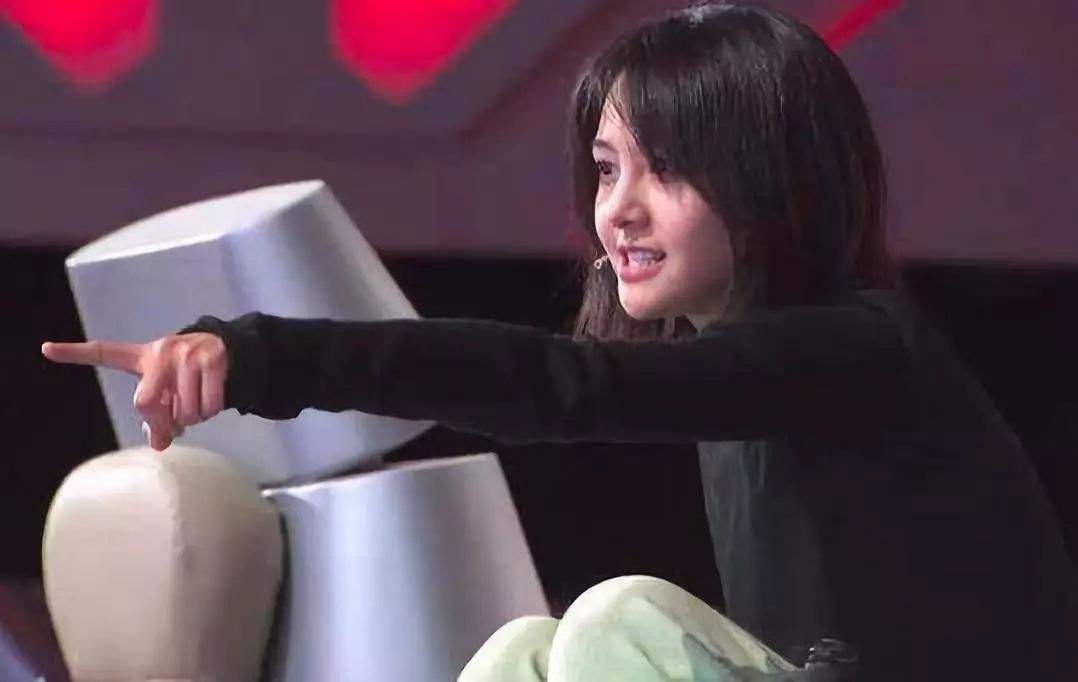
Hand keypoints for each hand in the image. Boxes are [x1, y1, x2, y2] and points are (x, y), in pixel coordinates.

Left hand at [41, 333, 227, 450]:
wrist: (226, 348)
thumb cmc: (186, 375)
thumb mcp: (167, 391)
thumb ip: (157, 418)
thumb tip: (160, 444)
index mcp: (142, 357)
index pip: (104, 353)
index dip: (75, 353)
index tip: (45, 349)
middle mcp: (161, 352)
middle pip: (146, 403)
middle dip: (162, 422)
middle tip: (174, 426)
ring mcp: (188, 354)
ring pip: (184, 411)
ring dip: (192, 419)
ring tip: (195, 405)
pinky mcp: (213, 359)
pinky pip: (208, 405)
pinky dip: (210, 412)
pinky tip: (210, 400)